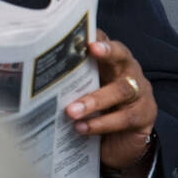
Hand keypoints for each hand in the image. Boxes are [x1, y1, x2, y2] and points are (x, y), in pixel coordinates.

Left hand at [64, 29, 156, 177]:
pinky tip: (82, 128)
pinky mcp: (145, 115)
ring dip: (95, 99)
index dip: (96, 36)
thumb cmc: (95, 112)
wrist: (118, 144)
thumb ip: (68, 82)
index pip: (103, 41)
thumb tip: (31, 79)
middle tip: (89, 50)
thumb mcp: (80, 94)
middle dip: (106, 51)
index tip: (82, 34)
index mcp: (110, 61)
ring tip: (71, 111)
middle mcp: (128, 71)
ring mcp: (140, 92)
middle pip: (121, 55)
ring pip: (121, 89)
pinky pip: (125, 117)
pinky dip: (101, 123)